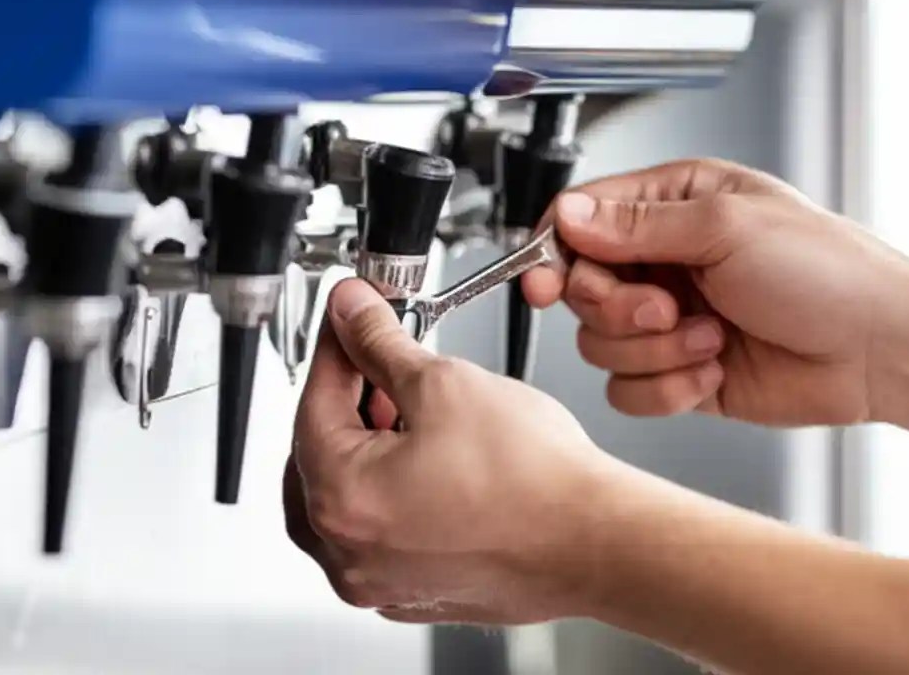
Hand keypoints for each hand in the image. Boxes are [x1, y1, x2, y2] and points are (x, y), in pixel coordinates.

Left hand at [286, 279, 614, 623]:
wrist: (596, 542)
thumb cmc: (535, 481)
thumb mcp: (444, 384)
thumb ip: (381, 343)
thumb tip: (352, 314)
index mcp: (341, 502)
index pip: (312, 405)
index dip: (335, 350)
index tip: (349, 321)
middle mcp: (348, 555)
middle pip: (318, 456)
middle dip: (345, 401)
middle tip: (378, 360)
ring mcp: (380, 582)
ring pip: (346, 499)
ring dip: (365, 448)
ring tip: (409, 409)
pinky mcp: (415, 593)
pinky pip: (380, 533)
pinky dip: (389, 494)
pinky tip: (428, 461)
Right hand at [523, 159, 908, 425]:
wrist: (880, 349)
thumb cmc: (829, 272)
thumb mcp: (726, 227)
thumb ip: (637, 225)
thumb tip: (568, 215)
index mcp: (675, 204)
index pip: (582, 220)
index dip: (555, 251)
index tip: (545, 279)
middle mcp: (666, 260)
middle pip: (581, 287)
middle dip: (617, 307)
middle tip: (663, 309)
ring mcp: (671, 319)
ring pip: (600, 344)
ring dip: (653, 350)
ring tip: (710, 338)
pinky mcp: (680, 372)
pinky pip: (628, 391)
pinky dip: (665, 388)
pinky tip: (713, 371)